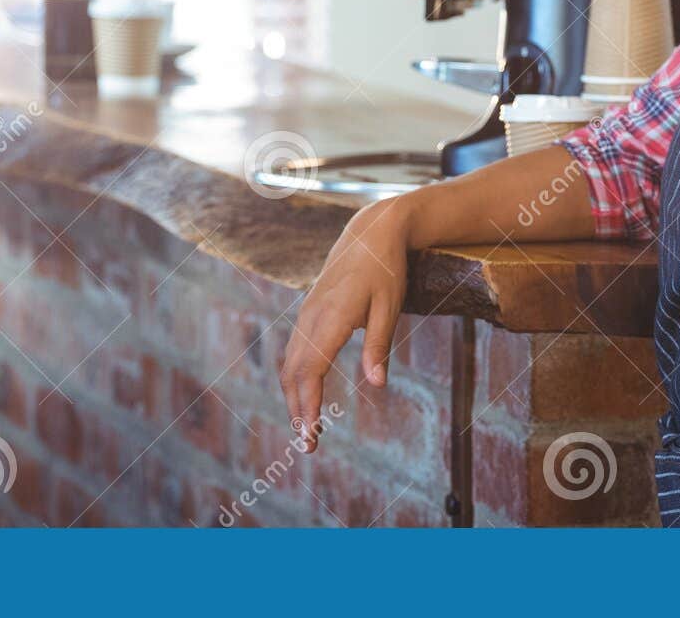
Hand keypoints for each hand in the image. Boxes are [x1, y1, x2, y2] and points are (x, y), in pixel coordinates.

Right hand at [278, 197, 411, 453]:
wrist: (372, 232)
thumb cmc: (386, 269)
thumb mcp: (389, 306)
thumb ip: (378, 345)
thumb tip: (376, 385)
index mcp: (330, 317)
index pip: (310, 371)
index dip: (307, 406)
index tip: (310, 435)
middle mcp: (311, 317)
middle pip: (293, 373)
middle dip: (297, 411)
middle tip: (309, 446)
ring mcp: (306, 313)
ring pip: (289, 363)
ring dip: (294, 397)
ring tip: (306, 428)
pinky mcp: (308, 311)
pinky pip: (295, 350)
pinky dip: (296, 378)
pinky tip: (305, 395)